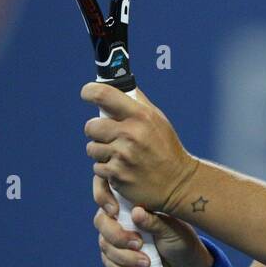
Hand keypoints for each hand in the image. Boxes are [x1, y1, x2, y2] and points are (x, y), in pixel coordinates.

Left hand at [81, 83, 199, 213]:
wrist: (178, 183)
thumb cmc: (166, 148)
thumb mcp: (158, 119)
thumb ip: (137, 102)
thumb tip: (118, 83)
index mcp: (141, 116)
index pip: (103, 95)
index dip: (89, 92)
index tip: (87, 94)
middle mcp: (130, 134)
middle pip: (91, 126)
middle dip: (97, 131)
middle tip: (110, 135)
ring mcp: (123, 156)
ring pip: (92, 149)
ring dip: (101, 152)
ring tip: (120, 155)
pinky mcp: (117, 176)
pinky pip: (97, 169)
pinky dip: (107, 170)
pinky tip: (123, 169)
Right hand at [93, 174, 212, 266]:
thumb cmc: (180, 240)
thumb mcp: (171, 230)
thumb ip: (154, 222)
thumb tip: (136, 212)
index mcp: (133, 205)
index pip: (109, 197)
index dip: (104, 200)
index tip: (114, 211)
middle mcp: (121, 220)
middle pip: (101, 222)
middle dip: (118, 236)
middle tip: (138, 244)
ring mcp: (117, 240)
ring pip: (105, 245)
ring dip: (124, 257)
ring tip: (146, 263)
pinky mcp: (117, 259)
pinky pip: (108, 263)